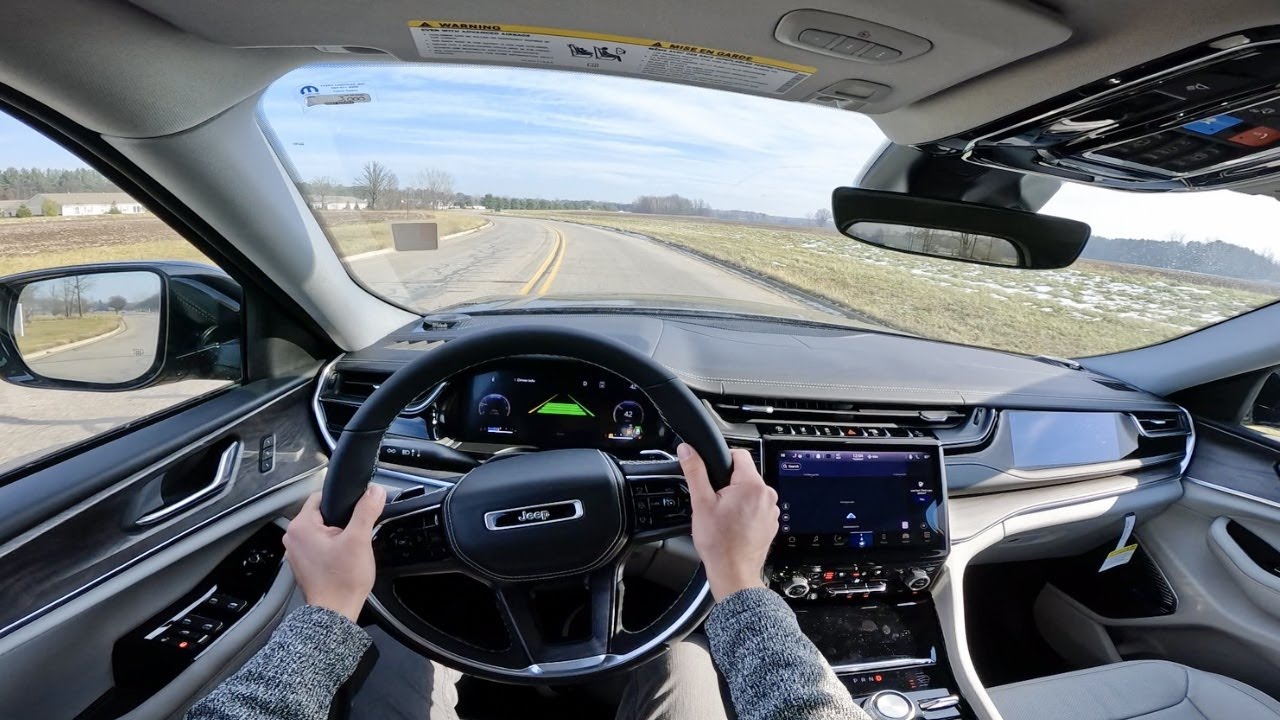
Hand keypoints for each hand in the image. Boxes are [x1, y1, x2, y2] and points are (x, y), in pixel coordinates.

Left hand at [283, 485, 386, 620]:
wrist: (335, 613)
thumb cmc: (342, 581)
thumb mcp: (359, 539)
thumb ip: (366, 511)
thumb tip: (375, 491)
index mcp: (301, 526)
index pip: (321, 496)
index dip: (343, 501)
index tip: (355, 513)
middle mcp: (293, 538)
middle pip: (322, 514)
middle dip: (341, 521)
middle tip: (354, 536)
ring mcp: (296, 552)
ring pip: (321, 530)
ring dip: (337, 535)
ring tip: (348, 550)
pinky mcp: (302, 564)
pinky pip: (318, 546)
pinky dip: (331, 549)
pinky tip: (342, 560)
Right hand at [679, 443, 778, 600]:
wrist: (733, 573)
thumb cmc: (719, 543)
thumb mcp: (701, 502)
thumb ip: (695, 471)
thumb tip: (687, 451)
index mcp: (753, 485)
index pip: (740, 454)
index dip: (723, 460)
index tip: (713, 475)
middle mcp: (767, 496)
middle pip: (745, 475)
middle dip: (728, 484)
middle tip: (714, 502)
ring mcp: (771, 511)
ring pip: (750, 493)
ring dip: (737, 499)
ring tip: (723, 517)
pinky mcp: (771, 524)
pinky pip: (756, 508)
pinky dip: (745, 513)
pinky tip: (733, 526)